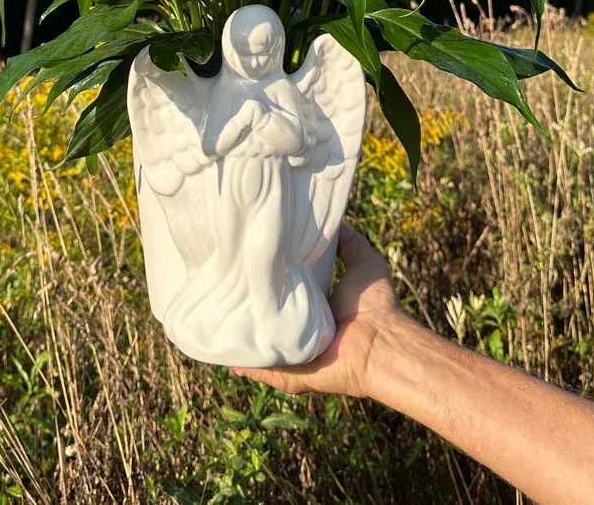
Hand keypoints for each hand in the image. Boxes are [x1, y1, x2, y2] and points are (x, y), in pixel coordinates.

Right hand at [233, 222, 410, 396]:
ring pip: (259, 342)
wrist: (379, 345)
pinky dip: (242, 362)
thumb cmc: (376, 305)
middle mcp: (302, 330)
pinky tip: (221, 349)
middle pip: (268, 315)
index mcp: (316, 307)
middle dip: (248, 303)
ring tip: (214, 311)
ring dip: (239, 331)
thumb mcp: (364, 263)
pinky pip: (260, 369)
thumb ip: (349, 242)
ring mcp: (294, 354)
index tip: (248, 258)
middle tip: (222, 282)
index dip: (270, 277)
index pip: (285, 291)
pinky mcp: (289, 374)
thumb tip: (332, 218)